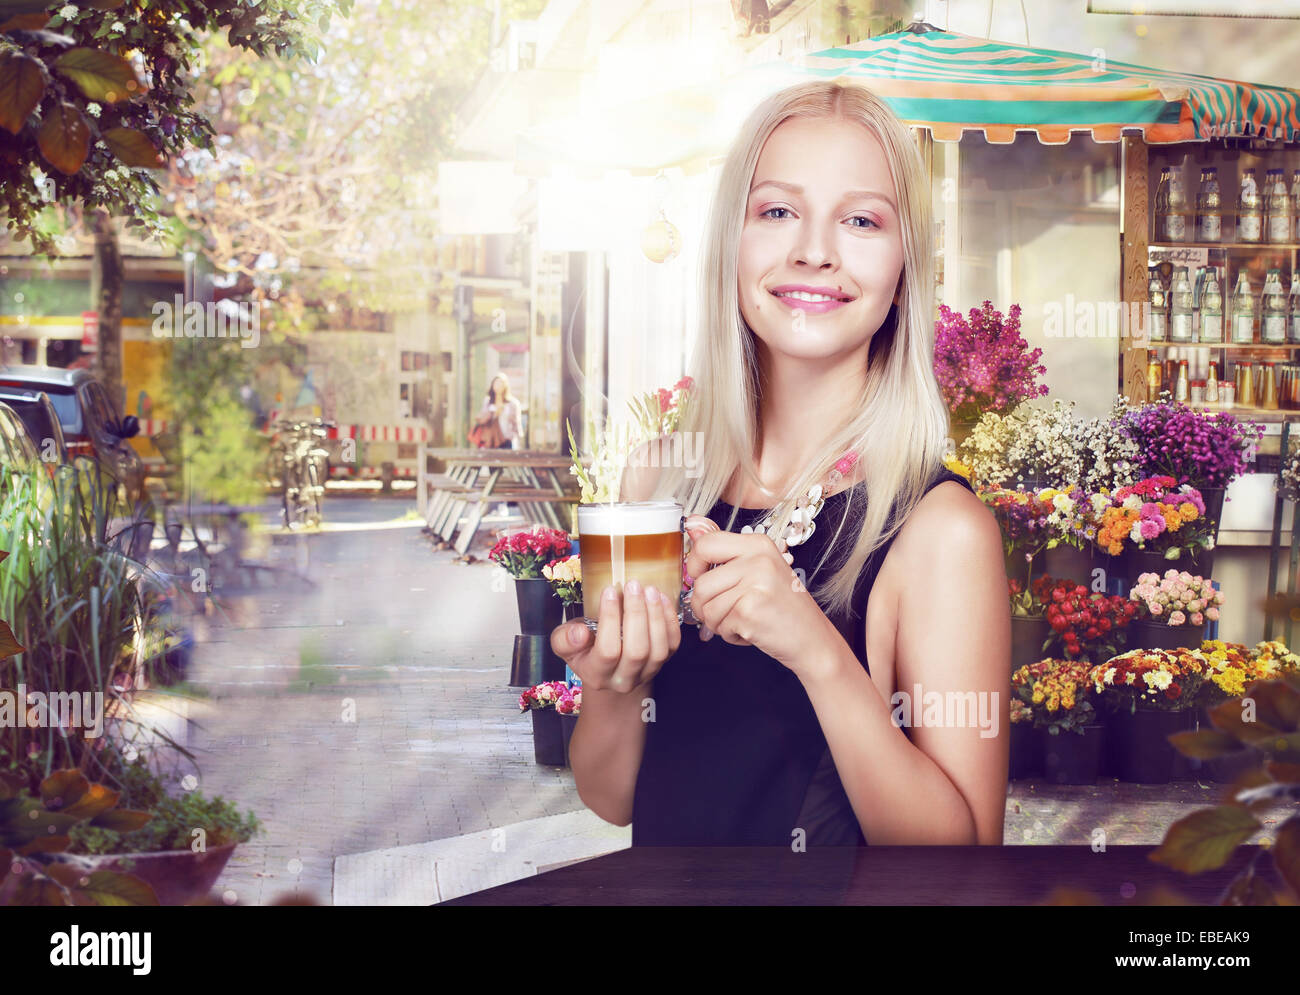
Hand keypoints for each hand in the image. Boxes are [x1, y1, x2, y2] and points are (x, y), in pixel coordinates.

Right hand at [549, 580, 681, 691]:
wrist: (609, 667)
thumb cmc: (585, 649)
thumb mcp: (564, 645)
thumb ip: (565, 639)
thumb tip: (580, 633)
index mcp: (597, 675)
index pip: (607, 651)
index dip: (610, 619)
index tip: (609, 591)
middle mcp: (624, 680)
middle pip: (637, 651)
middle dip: (636, 614)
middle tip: (632, 585)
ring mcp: (646, 673)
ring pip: (659, 649)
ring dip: (656, 616)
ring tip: (649, 590)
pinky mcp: (664, 663)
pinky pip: (673, 644)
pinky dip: (670, 620)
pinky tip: (661, 599)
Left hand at [683, 518, 835, 673]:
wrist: (812, 638)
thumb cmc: (783, 606)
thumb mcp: (758, 570)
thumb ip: (724, 551)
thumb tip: (691, 524)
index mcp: (758, 544)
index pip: (706, 544)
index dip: (694, 564)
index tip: (701, 577)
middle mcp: (758, 559)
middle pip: (701, 582)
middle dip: (703, 605)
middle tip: (722, 611)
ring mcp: (755, 584)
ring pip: (705, 607)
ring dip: (716, 622)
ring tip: (740, 621)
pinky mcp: (749, 611)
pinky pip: (718, 625)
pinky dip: (729, 634)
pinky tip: (749, 631)